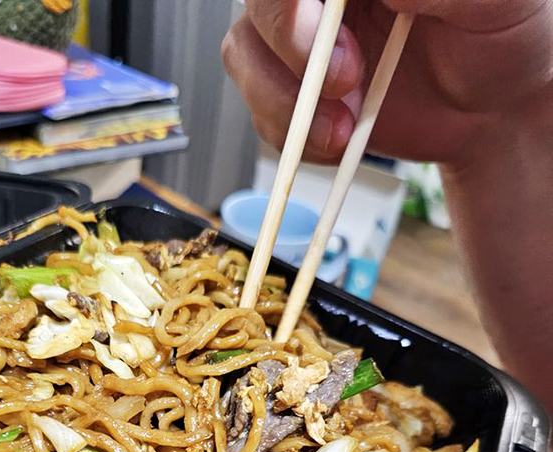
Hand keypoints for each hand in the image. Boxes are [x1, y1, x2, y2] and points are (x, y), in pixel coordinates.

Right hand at [222, 0, 551, 163]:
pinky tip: (336, 141)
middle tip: (345, 82)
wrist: (495, 108)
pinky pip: (262, 112)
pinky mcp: (297, 90)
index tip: (322, 31)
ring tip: (342, 130)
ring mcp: (304, 38)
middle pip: (260, 2)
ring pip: (245, 55)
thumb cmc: (504, 36)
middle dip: (290, 47)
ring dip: (285, 104)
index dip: (293, 4)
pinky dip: (292, 138)